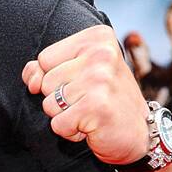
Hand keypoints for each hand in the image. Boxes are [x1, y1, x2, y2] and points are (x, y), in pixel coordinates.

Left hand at [22, 23, 150, 161]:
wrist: (140, 134)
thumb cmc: (105, 100)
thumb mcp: (77, 74)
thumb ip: (46, 68)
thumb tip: (31, 78)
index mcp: (97, 38)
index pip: (44, 58)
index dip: (53, 78)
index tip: (80, 84)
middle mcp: (101, 54)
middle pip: (46, 82)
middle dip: (59, 99)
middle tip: (87, 102)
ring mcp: (100, 80)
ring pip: (49, 104)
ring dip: (65, 116)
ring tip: (89, 113)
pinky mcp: (97, 107)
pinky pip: (57, 124)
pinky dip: (70, 132)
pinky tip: (91, 126)